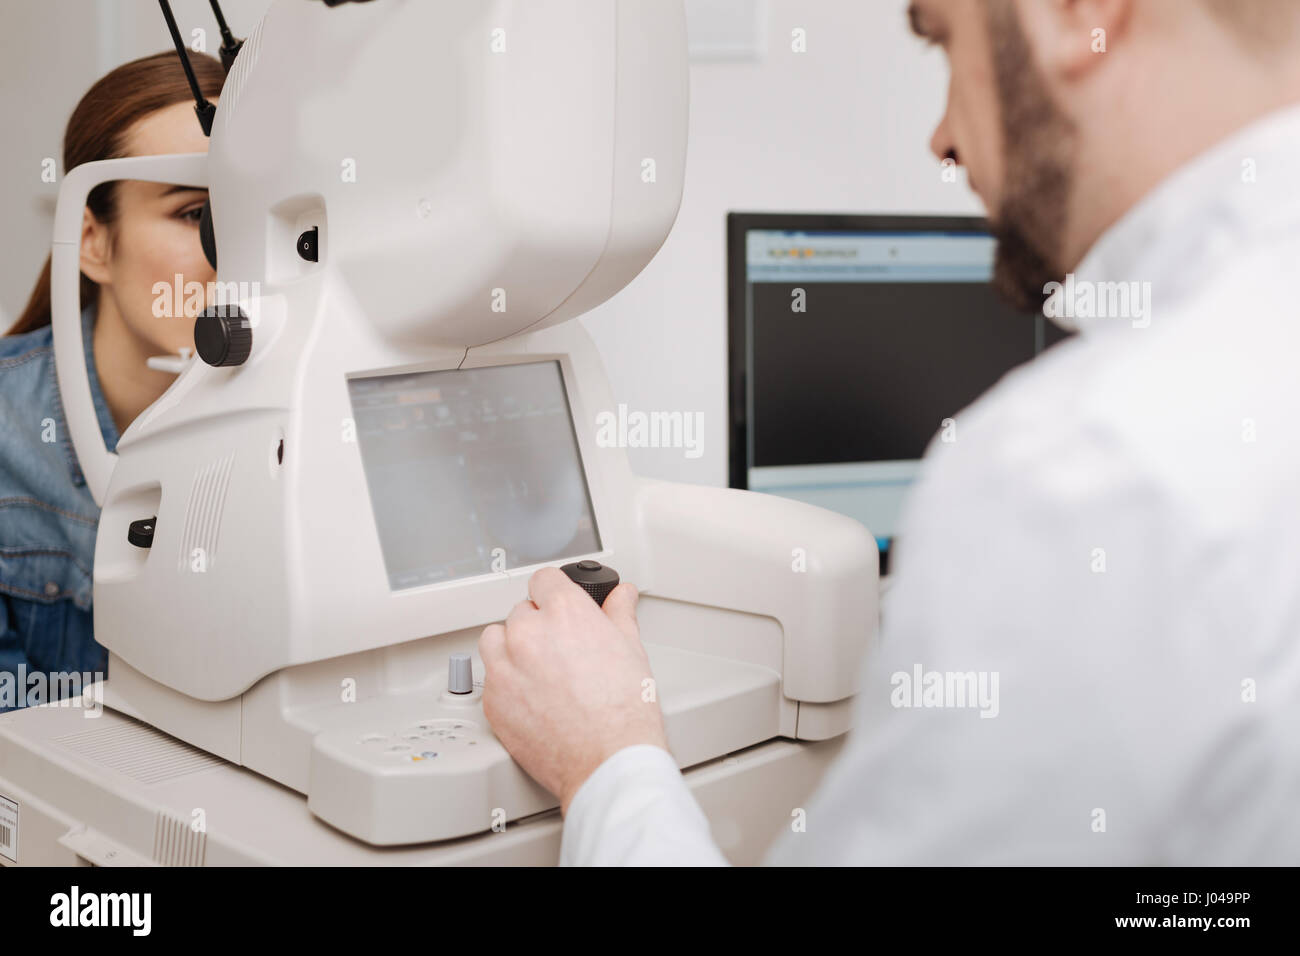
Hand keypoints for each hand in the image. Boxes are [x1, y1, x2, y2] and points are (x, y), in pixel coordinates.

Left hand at [479, 566, 667, 813]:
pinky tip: (531, 698)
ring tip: (537, 670)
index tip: (557, 604)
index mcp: (565, 613)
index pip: (544, 579)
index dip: (554, 593)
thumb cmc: (623, 712)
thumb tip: (622, 596)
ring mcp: (505, 666)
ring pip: (495, 639)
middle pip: (521, 612)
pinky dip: (505, 683)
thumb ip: (619, 615)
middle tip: (559, 652)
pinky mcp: (492, 700)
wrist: (607, 761)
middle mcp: (529, 634)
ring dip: (511, 648)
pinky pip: (490, 678)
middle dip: (538, 626)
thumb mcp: (631, 650)